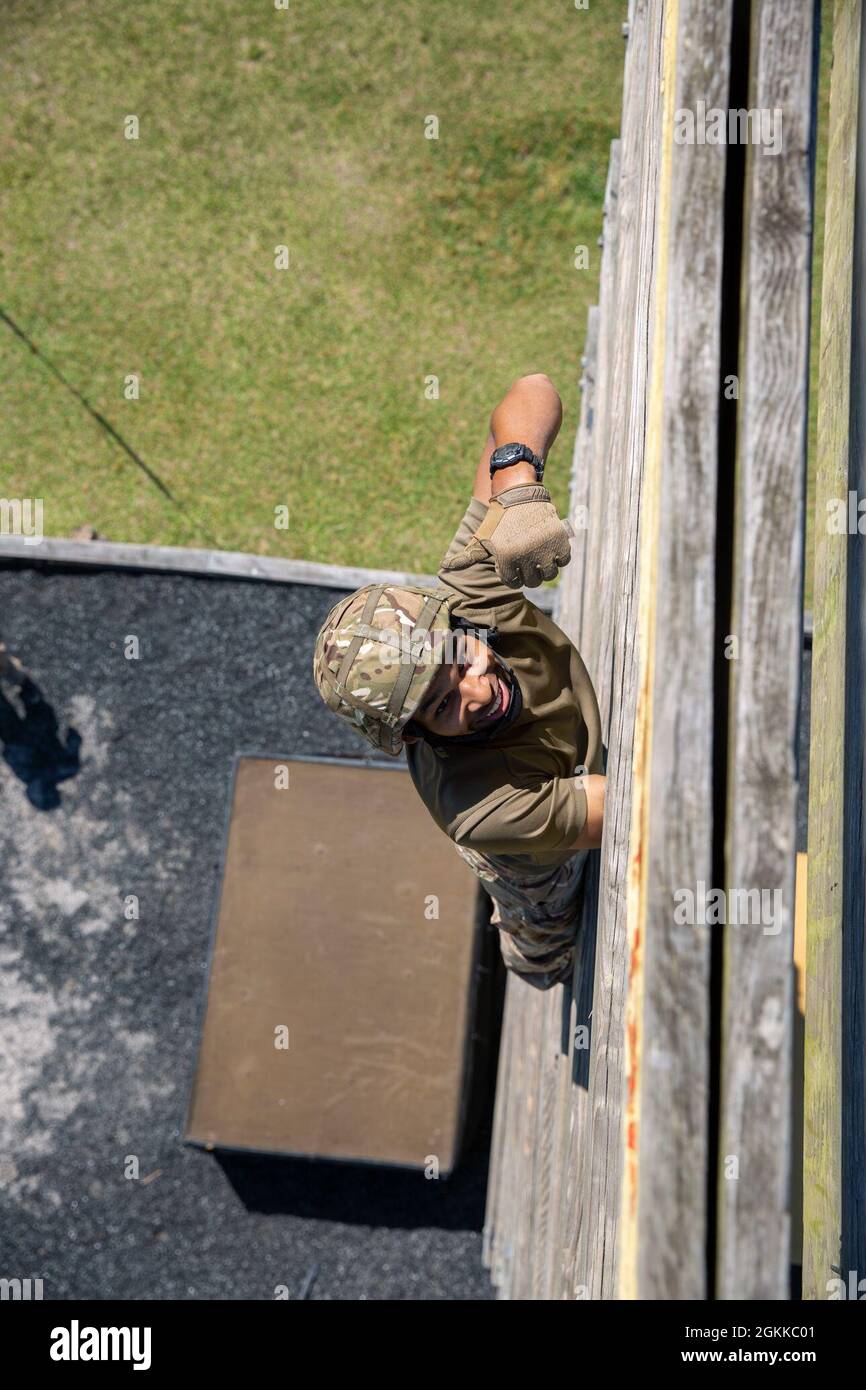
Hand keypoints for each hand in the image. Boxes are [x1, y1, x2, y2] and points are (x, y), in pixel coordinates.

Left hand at [441, 484, 573, 587]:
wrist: (519, 493)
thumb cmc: (499, 519)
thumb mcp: (482, 537)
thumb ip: (467, 556)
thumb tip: (445, 566)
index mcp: (506, 558)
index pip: (514, 583)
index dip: (513, 574)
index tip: (512, 562)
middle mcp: (526, 556)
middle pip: (533, 582)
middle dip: (529, 575)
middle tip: (527, 560)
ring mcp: (545, 549)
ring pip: (550, 574)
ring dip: (545, 570)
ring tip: (540, 558)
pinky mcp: (559, 540)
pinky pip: (563, 561)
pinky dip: (559, 558)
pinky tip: (550, 550)